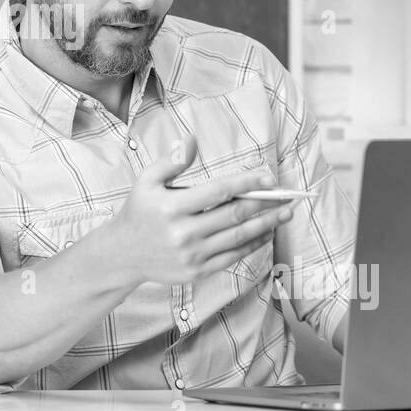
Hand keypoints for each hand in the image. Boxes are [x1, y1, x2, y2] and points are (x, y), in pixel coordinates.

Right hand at [107, 134, 291, 285]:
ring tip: (285, 214)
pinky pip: (233, 257)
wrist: (122, 254)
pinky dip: (253, 245)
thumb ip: (171, 161)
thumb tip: (191, 140)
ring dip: (267, 224)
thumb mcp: (146, 181)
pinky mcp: (198, 271)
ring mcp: (192, 254)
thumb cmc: (139, 211)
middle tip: (288, 195)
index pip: (219, 191)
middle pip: (235, 215)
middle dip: (266, 204)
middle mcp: (184, 232)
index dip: (246, 183)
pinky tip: (266, 233)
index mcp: (172, 206)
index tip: (268, 176)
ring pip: (239, 237)